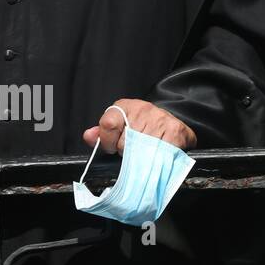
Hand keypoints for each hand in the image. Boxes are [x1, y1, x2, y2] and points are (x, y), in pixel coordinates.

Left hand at [82, 99, 196, 153]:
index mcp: (126, 106)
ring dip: (140, 157)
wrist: (173, 119)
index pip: (108, 124)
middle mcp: (143, 109)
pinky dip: (155, 158)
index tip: (112, 147)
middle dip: (125, 152)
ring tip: (144, 151)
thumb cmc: (142, 124)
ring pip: (140, 150)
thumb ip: (102, 133)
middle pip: (124, 142)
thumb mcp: (120, 124)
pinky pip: (158, 152)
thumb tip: (89, 136)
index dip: (107, 141)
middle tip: (131, 150)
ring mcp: (160, 119)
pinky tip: (156, 153)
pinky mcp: (174, 130)